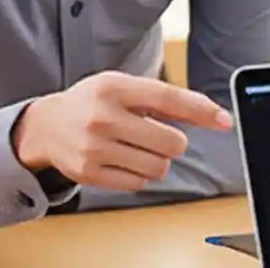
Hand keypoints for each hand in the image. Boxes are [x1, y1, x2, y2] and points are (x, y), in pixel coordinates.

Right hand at [11, 71, 232, 192]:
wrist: (46, 126)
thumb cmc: (92, 102)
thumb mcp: (122, 86)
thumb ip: (163, 97)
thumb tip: (212, 114)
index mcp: (114, 88)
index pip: (168, 98)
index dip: (200, 110)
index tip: (224, 120)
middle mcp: (103, 117)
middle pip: (170, 142)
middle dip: (172, 142)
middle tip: (155, 135)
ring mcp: (94, 148)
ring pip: (158, 167)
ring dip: (156, 160)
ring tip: (136, 147)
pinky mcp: (89, 174)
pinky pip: (137, 183)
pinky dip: (138, 174)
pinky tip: (122, 159)